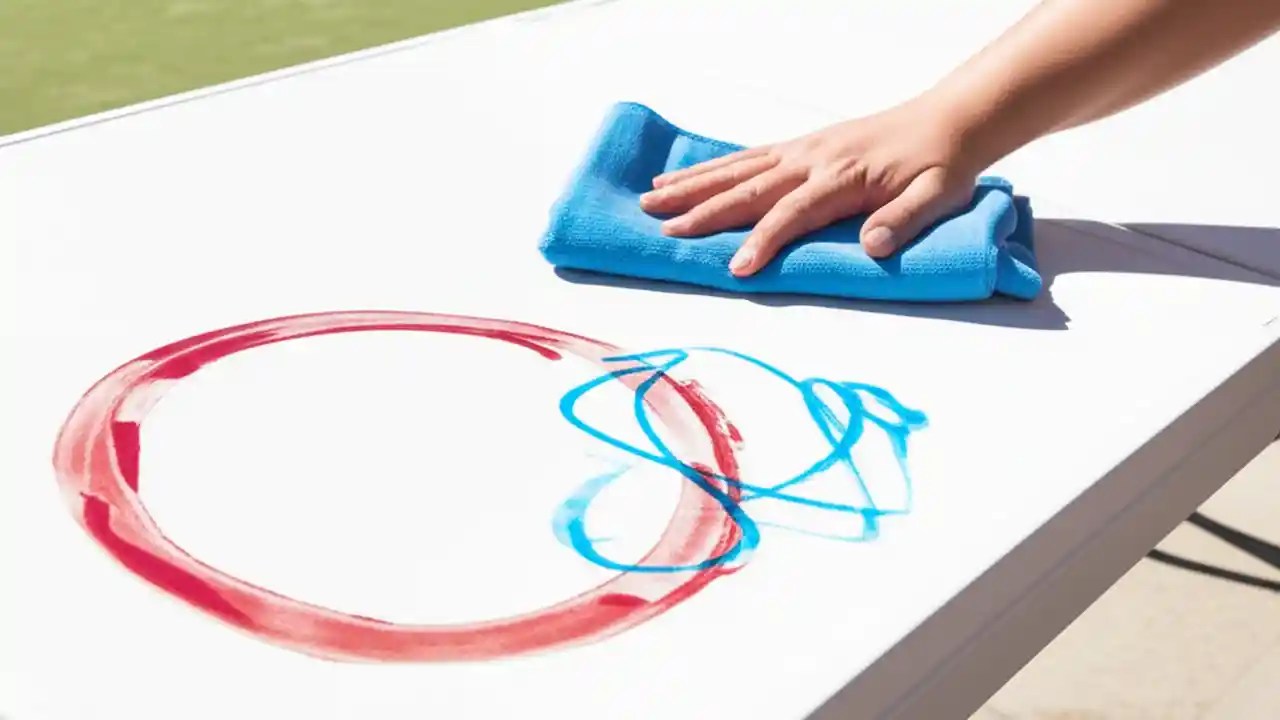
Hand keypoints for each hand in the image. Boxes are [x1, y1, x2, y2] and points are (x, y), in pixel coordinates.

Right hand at [638, 97, 981, 276]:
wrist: (948, 120)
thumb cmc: (941, 165)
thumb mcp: (937, 197)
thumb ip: (904, 221)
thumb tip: (873, 246)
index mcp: (842, 178)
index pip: (792, 213)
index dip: (762, 241)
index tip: (735, 269)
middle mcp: (813, 160)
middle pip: (748, 188)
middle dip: (703, 210)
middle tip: (662, 229)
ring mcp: (803, 150)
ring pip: (738, 168)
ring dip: (694, 185)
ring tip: (653, 199)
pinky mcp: (801, 147)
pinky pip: (748, 157)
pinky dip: (715, 168)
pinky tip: (690, 178)